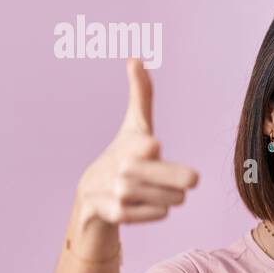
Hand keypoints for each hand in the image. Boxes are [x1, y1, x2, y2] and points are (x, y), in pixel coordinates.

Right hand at [75, 59, 198, 227]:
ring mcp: (120, 193)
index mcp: (134, 144)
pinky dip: (156, 210)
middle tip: (172, 178)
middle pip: (183, 181)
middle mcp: (124, 168)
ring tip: (153, 189)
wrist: (90, 194)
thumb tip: (135, 58)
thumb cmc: (124, 154)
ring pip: (173, 200)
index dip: (153, 149)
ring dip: (170, 196)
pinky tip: (143, 203)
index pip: (150, 147)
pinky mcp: (118, 215)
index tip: (152, 147)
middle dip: (180, 181)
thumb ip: (141, 94)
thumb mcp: (135, 125)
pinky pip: (159, 215)